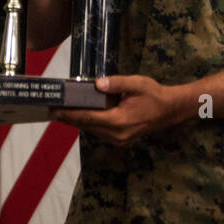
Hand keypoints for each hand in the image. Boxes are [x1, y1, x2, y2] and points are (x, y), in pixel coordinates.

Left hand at [49, 75, 189, 146]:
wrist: (170, 110)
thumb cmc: (154, 95)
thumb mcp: (136, 84)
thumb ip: (116, 84)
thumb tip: (97, 84)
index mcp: (118, 121)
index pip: (88, 118)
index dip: (69, 114)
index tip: (54, 110)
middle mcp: (116, 135)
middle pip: (87, 126)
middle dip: (70, 118)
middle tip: (53, 109)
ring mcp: (118, 140)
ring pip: (92, 130)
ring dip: (78, 122)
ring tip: (63, 112)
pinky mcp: (120, 140)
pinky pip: (99, 132)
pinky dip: (89, 124)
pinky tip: (82, 115)